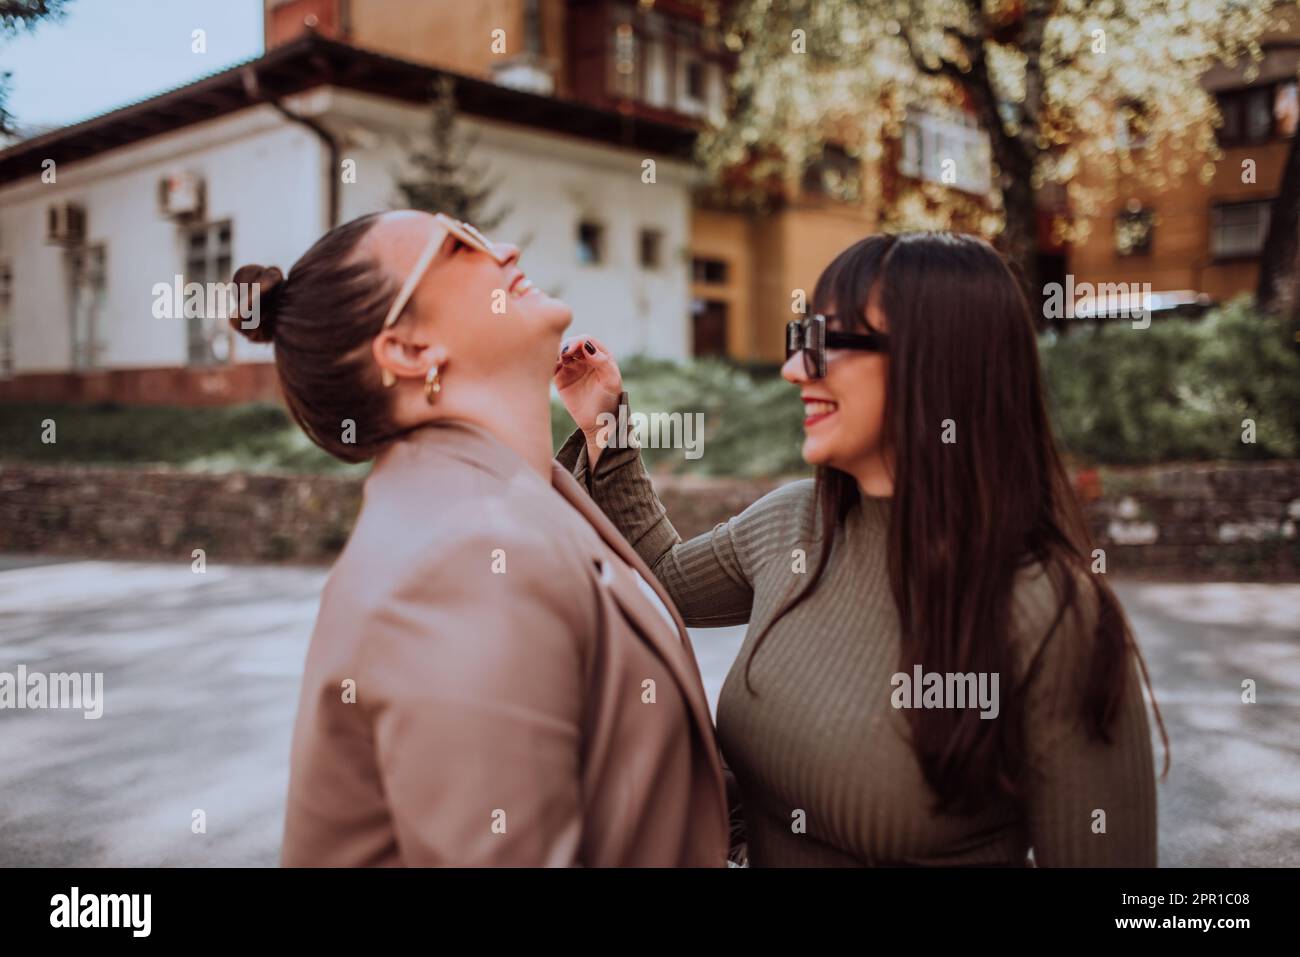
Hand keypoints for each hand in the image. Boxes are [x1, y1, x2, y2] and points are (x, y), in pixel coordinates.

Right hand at [554, 336, 622, 472]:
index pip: (587, 341)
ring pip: (560, 353)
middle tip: (563, 355)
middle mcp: (585, 359)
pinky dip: (548, 363)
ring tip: (556, 362)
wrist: (598, 422)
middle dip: (566, 346)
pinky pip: (552, 366)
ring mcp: (572, 367)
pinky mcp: (560, 378)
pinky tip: (548, 367)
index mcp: (600, 356)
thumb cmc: (609, 401)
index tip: (573, 350)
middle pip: (572, 344)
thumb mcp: (611, 382)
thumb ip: (603, 362)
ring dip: (556, 353)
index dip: (579, 342)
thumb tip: (587, 346)